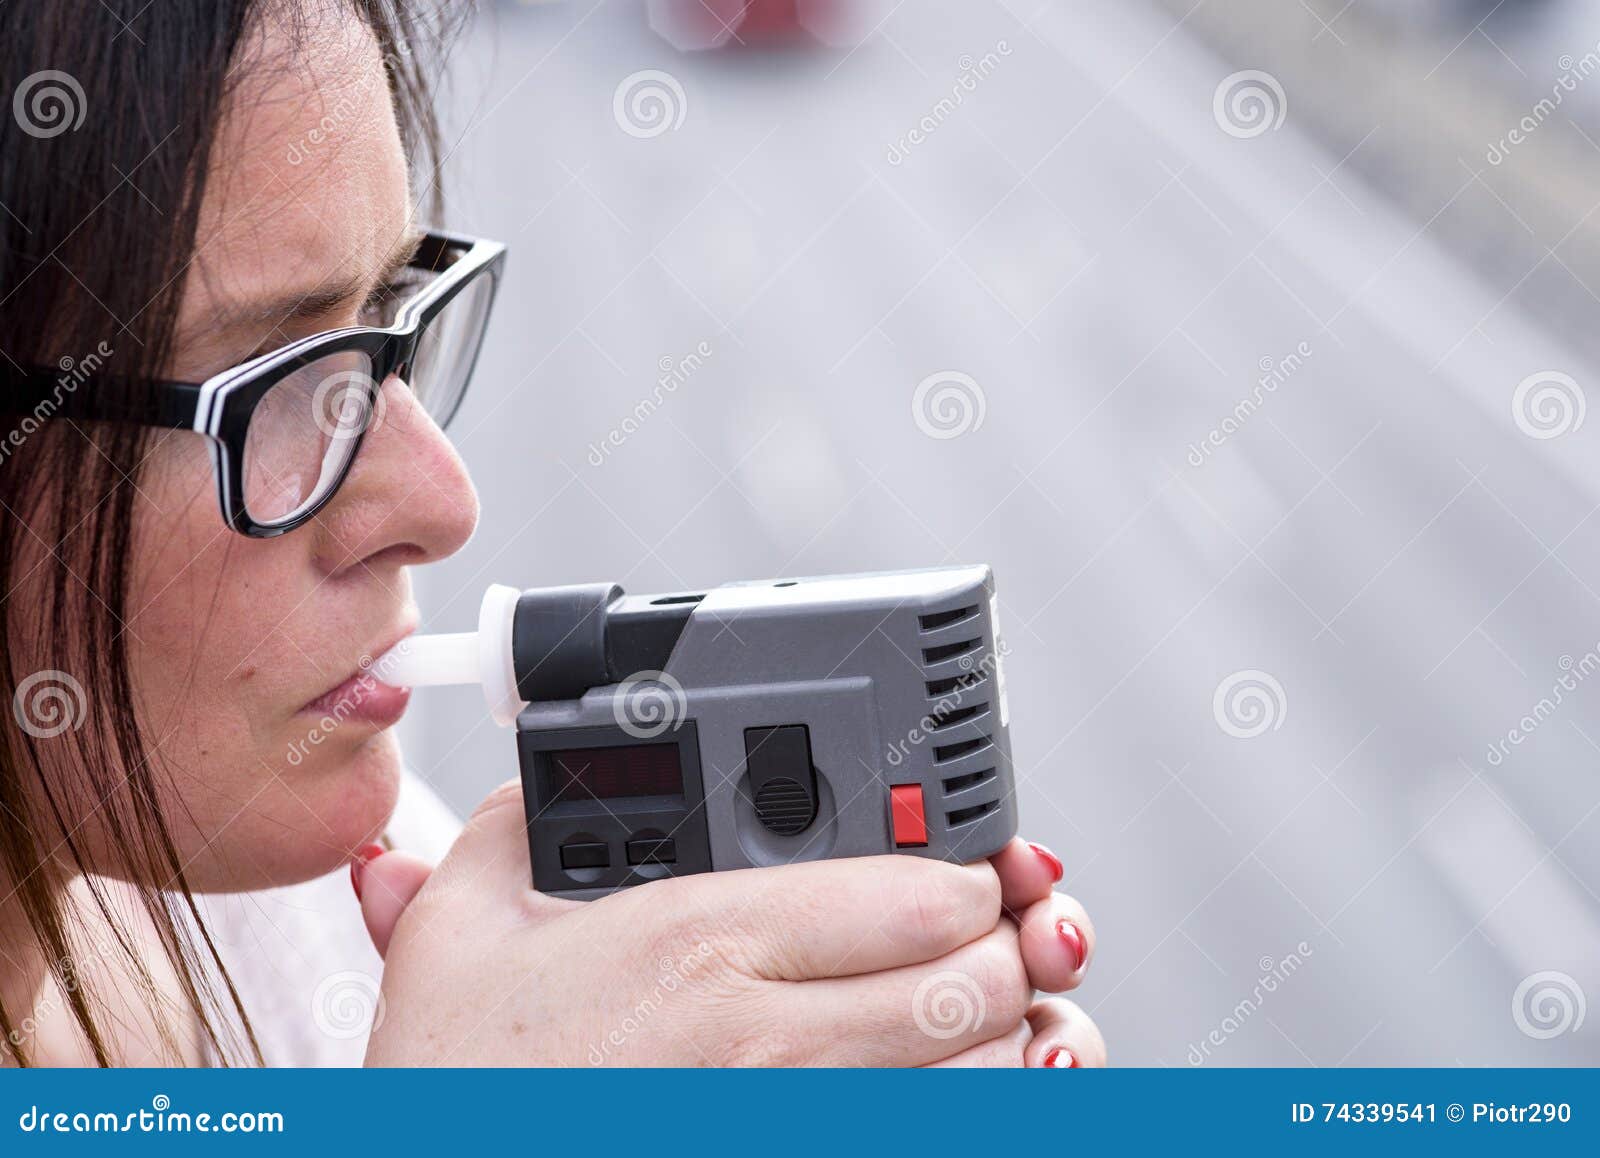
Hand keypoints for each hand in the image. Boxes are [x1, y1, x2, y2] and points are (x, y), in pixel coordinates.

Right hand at [360, 781, 1102, 1065]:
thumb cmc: (467, 1080)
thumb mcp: (464, 927)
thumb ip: (516, 825)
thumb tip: (548, 779)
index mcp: (704, 943)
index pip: (918, 895)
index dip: (969, 868)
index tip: (965, 861)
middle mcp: (769, 1040)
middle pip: (976, 981)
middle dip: (1005, 942)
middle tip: (987, 925)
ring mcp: (794, 1117)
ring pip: (981, 1068)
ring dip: (1004, 1025)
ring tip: (979, 996)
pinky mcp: (801, 1155)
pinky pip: (940, 1128)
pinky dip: (979, 1095)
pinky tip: (957, 1073)